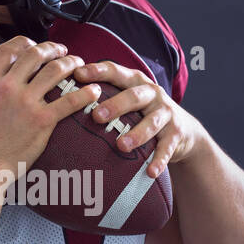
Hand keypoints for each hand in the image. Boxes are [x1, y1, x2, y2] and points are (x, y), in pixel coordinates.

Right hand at [0, 35, 100, 171]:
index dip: (23, 42)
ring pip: (55, 71)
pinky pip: (70, 101)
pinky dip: (85, 94)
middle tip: (62, 51)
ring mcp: (27, 102)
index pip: (8, 50)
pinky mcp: (43, 120)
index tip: (33, 44)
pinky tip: (93, 91)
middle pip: (35, 55)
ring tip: (79, 64)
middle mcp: (8, 87)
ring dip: (70, 63)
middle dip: (52, 49)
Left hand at [71, 59, 197, 177]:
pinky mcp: (176, 133)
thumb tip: (61, 96)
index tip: (78, 75)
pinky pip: (167, 147)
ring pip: (152, 121)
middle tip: (96, 116)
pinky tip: (150, 172)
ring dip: (138, 133)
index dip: (98, 72)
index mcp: (134, 81)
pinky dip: (159, 160)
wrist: (182, 129)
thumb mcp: (125, 98)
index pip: (115, 71)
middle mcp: (152, 93)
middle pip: (134, 96)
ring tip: (121, 145)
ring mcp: (166, 112)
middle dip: (115, 105)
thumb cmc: (142, 113)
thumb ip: (102, 95)